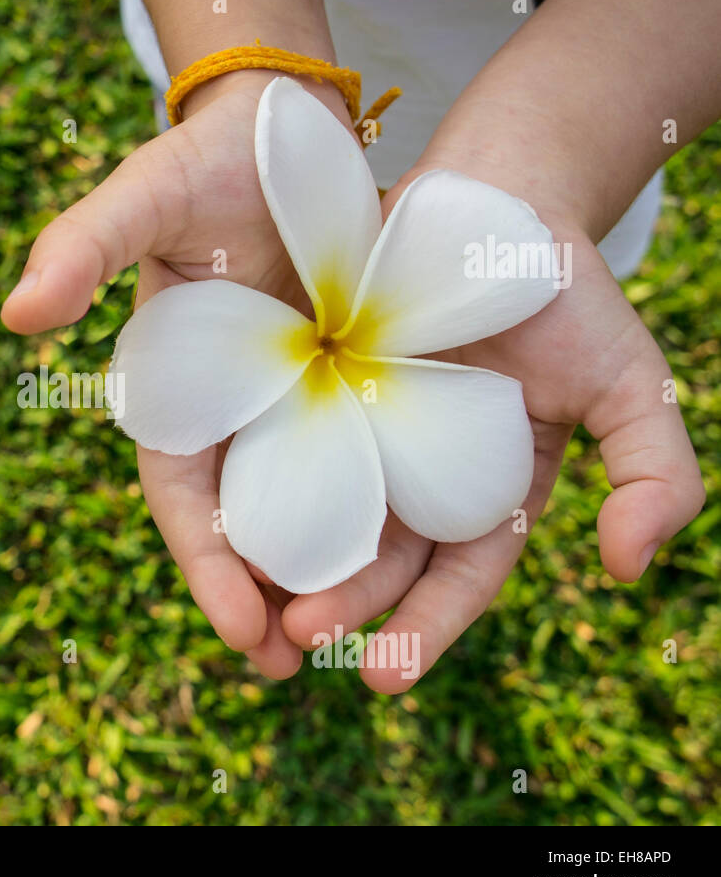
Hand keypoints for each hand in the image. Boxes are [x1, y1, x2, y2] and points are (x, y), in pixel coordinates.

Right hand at [3, 71, 344, 677]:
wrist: (285, 130)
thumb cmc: (204, 165)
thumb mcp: (143, 197)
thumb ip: (81, 246)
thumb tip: (16, 316)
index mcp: (178, 394)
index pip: (185, 498)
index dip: (207, 565)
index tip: (242, 631)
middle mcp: (241, 414)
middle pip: (252, 524)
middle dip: (267, 601)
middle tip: (295, 670)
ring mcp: (305, 405)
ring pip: (319, 508)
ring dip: (333, 580)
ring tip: (364, 651)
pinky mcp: (366, 387)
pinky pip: (380, 461)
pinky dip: (389, 517)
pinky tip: (418, 566)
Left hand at [279, 174, 704, 691]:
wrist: (494, 198)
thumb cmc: (567, 294)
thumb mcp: (631, 381)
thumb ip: (653, 473)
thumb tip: (630, 568)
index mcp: (488, 490)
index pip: (457, 578)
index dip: (426, 629)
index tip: (384, 678)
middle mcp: (417, 472)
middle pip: (377, 557)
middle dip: (343, 602)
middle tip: (301, 635)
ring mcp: (361, 429)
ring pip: (319, 511)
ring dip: (289, 561)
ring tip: (254, 599)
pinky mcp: (309, 385)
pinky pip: (276, 445)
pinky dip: (256, 486)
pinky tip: (222, 519)